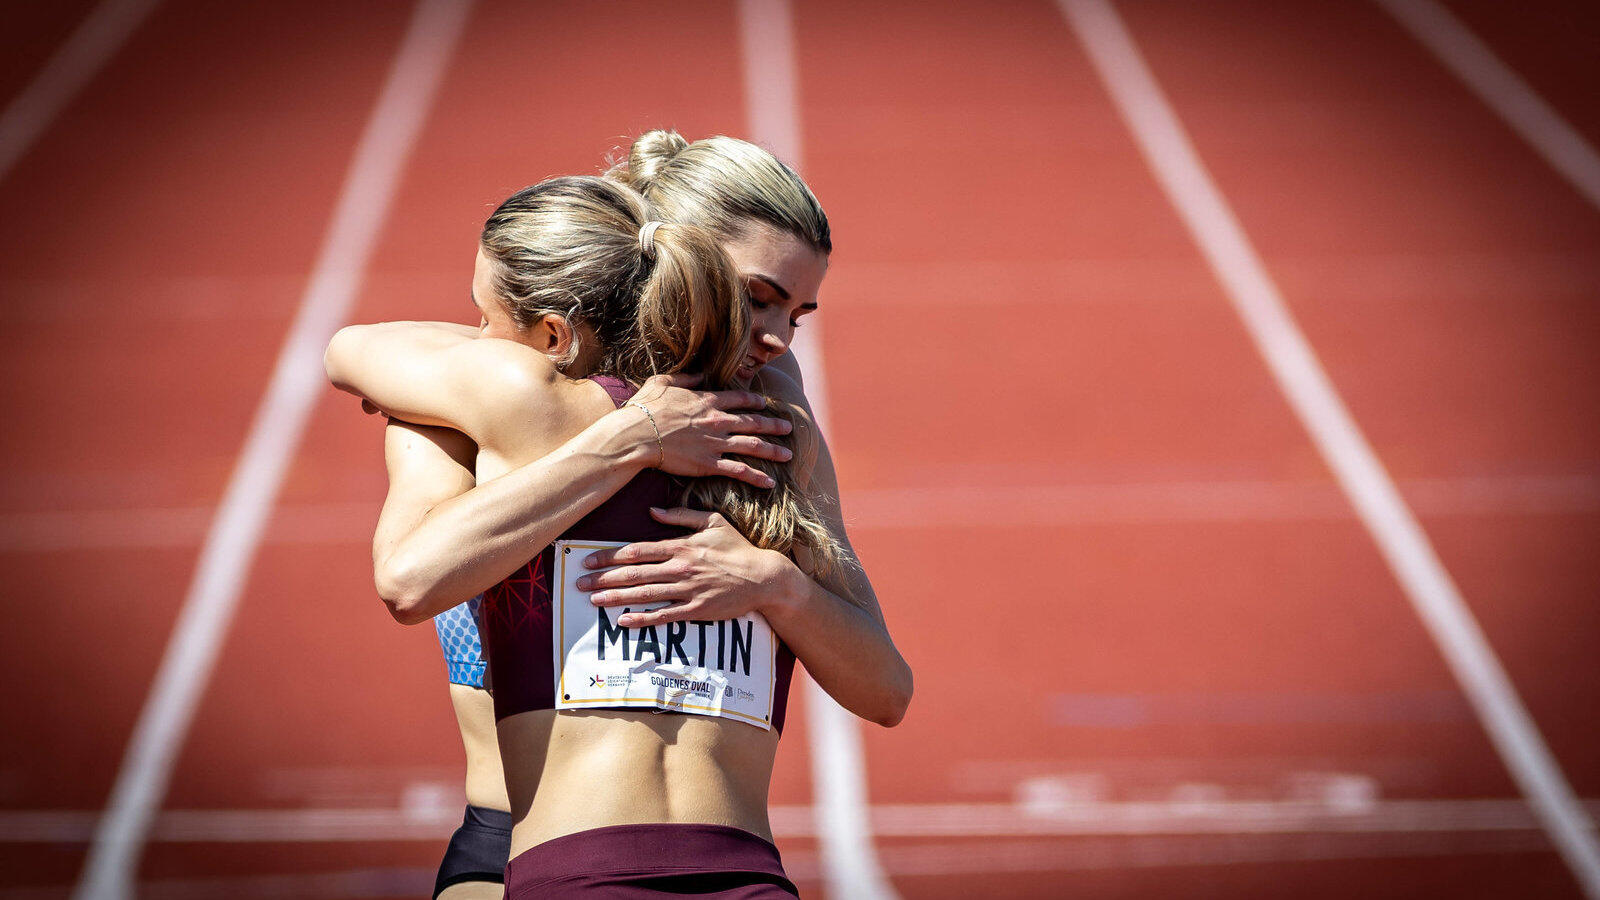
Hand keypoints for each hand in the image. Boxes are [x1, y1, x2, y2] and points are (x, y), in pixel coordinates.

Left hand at [574, 507, 796, 627]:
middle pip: (633, 573)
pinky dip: (643, 618)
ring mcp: (687, 590)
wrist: (764, 577)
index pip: (637, 550)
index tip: (588, 560)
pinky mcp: (696, 610)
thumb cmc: (737, 548)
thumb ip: (681, 515)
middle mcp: (680, 567)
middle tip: (580, 583)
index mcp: (681, 545)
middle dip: (603, 578)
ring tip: (593, 600)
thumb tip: (653, 510)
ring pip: (644, 594)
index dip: (609, 556)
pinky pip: (664, 615)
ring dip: (615, 597)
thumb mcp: (712, 522)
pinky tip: (623, 621)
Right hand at [629, 374, 791, 488]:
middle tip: (789, 428)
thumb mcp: (662, 382)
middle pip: (754, 422)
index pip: (739, 400)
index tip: (765, 405)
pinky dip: (756, 477)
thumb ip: (684, 378)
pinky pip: (739, 470)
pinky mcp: (709, 464)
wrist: (636, 434)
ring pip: (753, 445)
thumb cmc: (644, 409)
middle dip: (774, 425)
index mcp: (707, 401)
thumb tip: (697, 374)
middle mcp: (717, 421)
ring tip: (788, 455)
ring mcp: (716, 443)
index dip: (755, 402)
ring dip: (773, 451)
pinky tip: (770, 482)